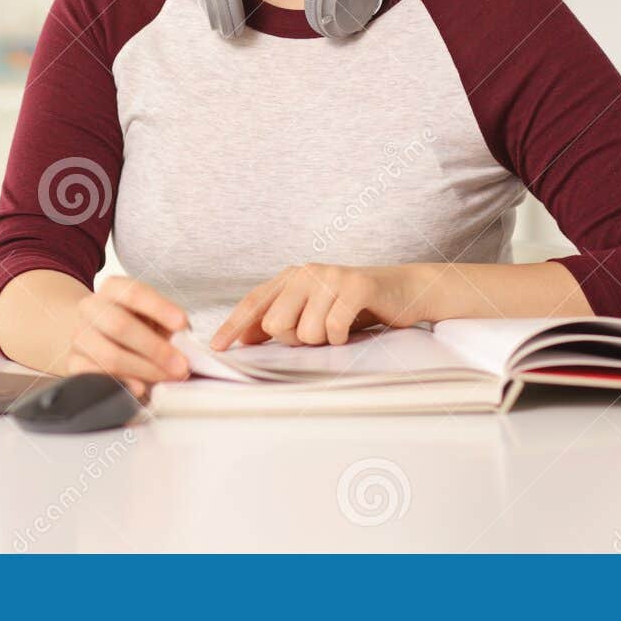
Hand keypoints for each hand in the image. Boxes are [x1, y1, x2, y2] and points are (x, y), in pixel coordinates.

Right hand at [66, 275, 190, 398]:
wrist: (95, 333)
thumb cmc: (134, 323)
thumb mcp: (151, 315)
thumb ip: (168, 325)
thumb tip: (186, 344)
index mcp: (112, 288)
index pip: (134, 293)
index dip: (159, 308)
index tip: (182, 324)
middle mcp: (91, 308)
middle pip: (120, 326)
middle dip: (155, 348)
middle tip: (181, 365)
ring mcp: (79, 336)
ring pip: (109, 355)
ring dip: (143, 369)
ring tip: (166, 377)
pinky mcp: (73, 363)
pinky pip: (95, 377)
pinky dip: (121, 384)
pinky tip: (139, 388)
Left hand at [210, 263, 426, 349]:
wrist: (404, 290)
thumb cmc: (355, 306)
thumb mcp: (313, 311)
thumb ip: (282, 320)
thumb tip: (244, 338)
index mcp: (291, 277)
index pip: (254, 303)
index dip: (234, 326)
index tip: (217, 347)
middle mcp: (306, 272)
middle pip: (276, 324)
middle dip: (295, 339)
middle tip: (319, 332)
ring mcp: (331, 276)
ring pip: (305, 332)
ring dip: (323, 341)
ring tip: (339, 327)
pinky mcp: (355, 286)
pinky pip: (332, 328)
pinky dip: (341, 339)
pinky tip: (351, 329)